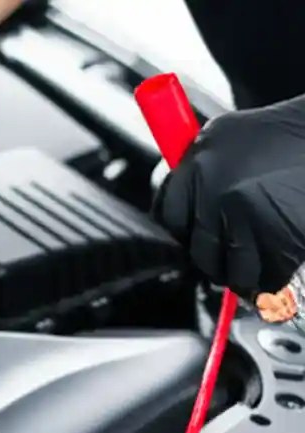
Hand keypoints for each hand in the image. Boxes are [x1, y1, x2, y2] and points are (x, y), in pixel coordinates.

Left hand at [155, 96, 304, 295]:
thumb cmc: (287, 134)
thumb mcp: (229, 134)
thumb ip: (199, 167)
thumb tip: (181, 199)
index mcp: (197, 164)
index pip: (167, 218)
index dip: (182, 232)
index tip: (194, 237)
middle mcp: (214, 192)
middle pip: (199, 251)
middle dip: (215, 259)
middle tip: (231, 254)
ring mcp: (246, 218)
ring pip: (232, 271)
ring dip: (244, 274)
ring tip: (257, 262)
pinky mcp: (279, 239)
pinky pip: (268, 276)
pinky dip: (273, 276)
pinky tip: (280, 261)